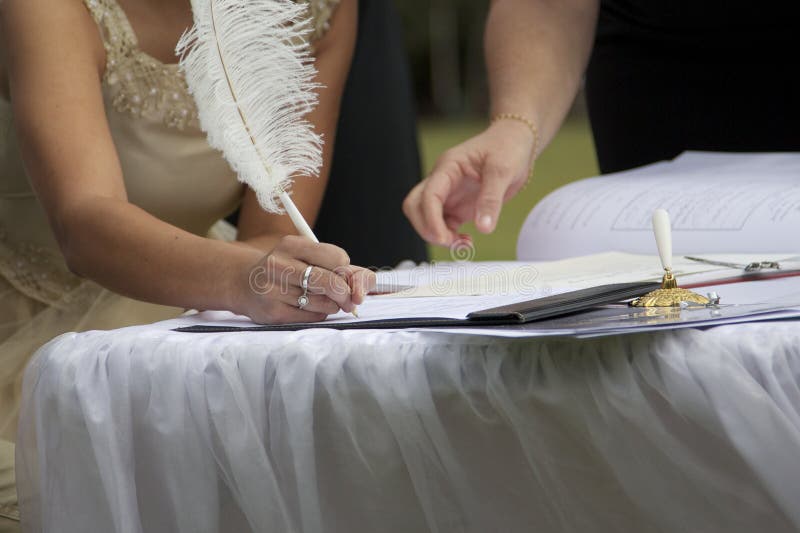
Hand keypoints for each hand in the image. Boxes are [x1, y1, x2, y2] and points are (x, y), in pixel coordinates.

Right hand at [233, 236, 375, 323]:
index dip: (347, 271)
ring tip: (322, 300)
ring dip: (331, 305)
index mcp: (292, 245)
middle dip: (346, 294)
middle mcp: (279, 265)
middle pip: (330, 282)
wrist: (244, 283)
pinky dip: (319, 315)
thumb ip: (339, 267)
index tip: (344, 276)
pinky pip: (311, 317)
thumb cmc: (286, 269)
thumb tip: (364, 285)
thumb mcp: (307, 257)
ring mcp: (273, 289)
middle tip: (349, 299)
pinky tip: (308, 307)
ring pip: (323, 303)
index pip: (337, 258)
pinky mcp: (272, 312)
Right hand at [403, 119, 535, 245]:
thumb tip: (483, 227)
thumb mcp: (503, 170)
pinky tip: (466, 241)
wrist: (516, 142)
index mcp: (448, 167)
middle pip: (415, 206)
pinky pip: (443, 225)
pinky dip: (449, 237)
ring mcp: (448, 194)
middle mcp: (442, 181)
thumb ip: (491, 199)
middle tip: (450, 241)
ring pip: (425, 218)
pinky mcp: (456, 206)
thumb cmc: (507, 147)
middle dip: (426, 228)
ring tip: (463, 244)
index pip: (428, 195)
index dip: (431, 219)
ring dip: (437, 235)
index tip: (444, 238)